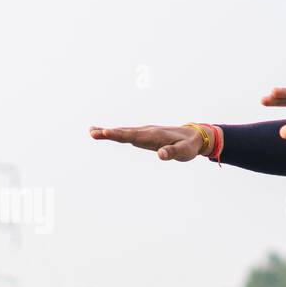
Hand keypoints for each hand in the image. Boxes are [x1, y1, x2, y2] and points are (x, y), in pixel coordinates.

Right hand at [88, 124, 205, 160]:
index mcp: (154, 135)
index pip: (134, 135)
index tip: (106, 133)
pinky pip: (127, 134)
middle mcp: (147, 132)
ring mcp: (144, 133)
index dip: (119, 135)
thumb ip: (173, 152)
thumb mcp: (184, 151)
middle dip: (109, 133)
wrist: (193, 136)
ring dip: (108, 132)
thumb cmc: (189, 145)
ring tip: (92, 132)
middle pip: (125, 132)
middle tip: (92, 133)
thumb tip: (161, 155)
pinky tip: (104, 132)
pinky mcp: (144, 136)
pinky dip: (115, 133)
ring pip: (124, 132)